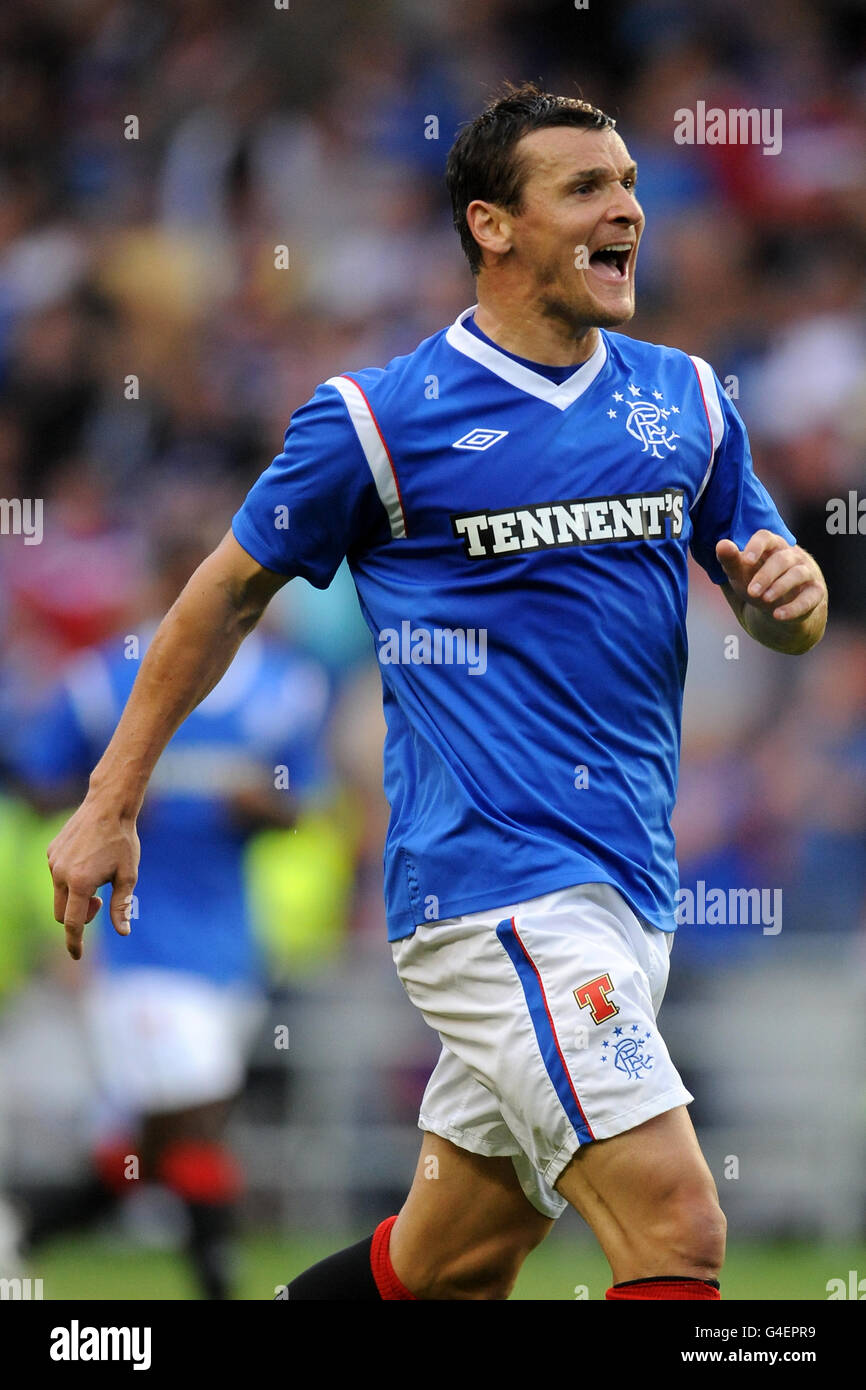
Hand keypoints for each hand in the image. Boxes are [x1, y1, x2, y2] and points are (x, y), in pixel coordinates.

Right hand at [47, 796, 139, 960]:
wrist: (108, 806)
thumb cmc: (123, 841)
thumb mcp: (128, 875)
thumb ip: (121, 906)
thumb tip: (123, 932)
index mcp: (80, 883)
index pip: (72, 923)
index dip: (74, 942)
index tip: (77, 955)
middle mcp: (60, 874)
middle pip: (61, 913)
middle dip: (78, 916)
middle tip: (101, 901)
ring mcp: (53, 862)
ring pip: (59, 893)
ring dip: (75, 895)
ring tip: (97, 876)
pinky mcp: (51, 852)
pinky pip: (57, 875)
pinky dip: (70, 878)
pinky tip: (88, 861)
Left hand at [716, 531, 825, 622]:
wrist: (780, 608)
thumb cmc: (758, 582)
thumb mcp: (741, 574)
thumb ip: (731, 560)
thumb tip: (722, 545)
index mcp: (772, 546)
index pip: (767, 537)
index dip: (757, 546)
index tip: (746, 561)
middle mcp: (792, 556)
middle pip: (782, 559)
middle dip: (766, 575)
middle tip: (751, 592)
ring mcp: (807, 573)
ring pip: (798, 574)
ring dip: (780, 587)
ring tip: (764, 600)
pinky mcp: (816, 593)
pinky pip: (809, 598)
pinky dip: (794, 608)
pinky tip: (777, 615)